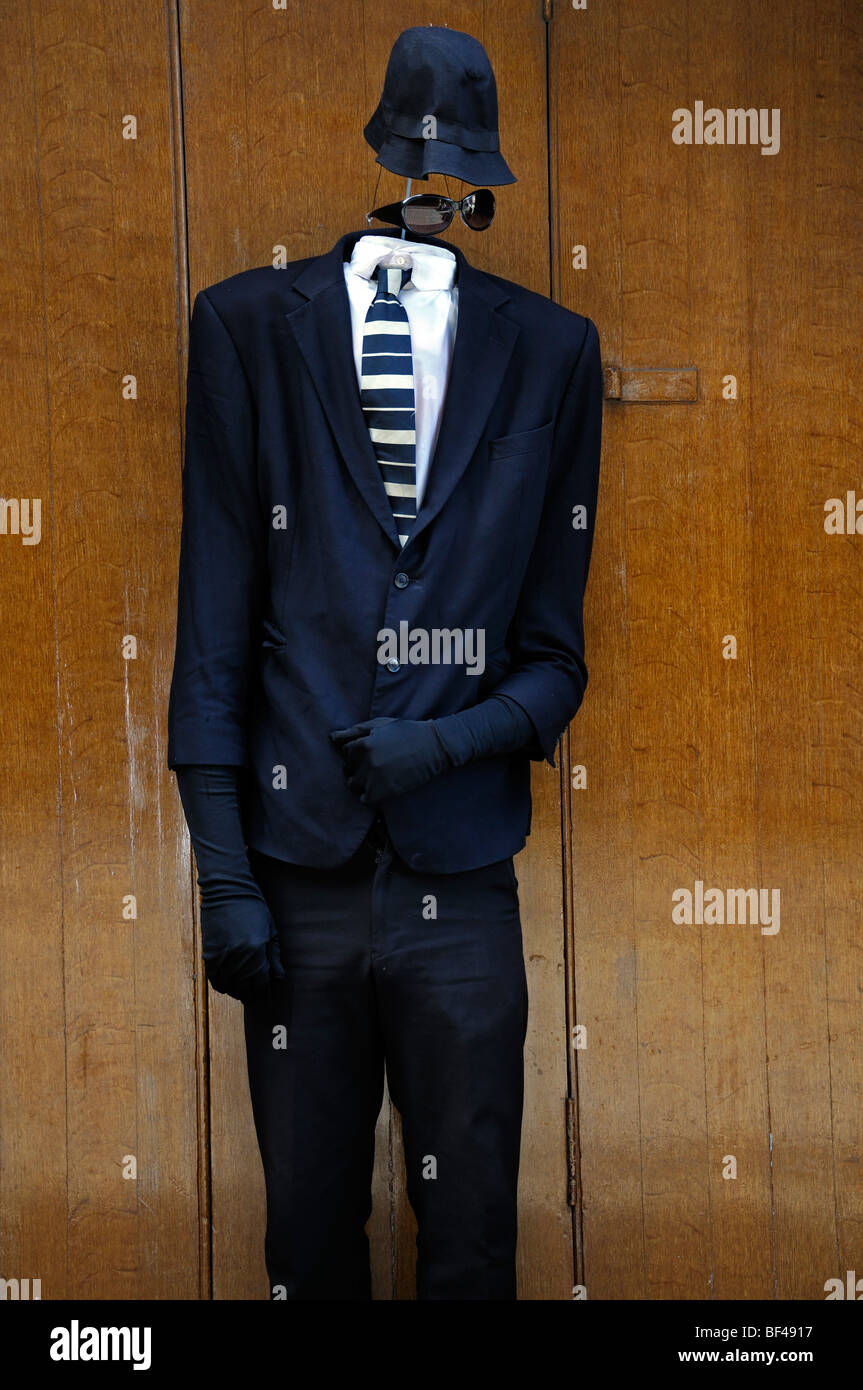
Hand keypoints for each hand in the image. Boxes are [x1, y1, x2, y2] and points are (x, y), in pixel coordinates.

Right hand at [200, 891, 285, 1006]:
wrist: (227, 890)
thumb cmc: (254, 908)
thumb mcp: (270, 930)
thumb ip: (274, 956)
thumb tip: (279, 978)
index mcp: (257, 951)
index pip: (261, 983)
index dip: (264, 994)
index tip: (266, 999)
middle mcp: (239, 957)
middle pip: (245, 988)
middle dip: (251, 996)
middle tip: (254, 999)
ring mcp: (222, 956)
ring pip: (229, 986)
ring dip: (236, 992)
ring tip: (242, 993)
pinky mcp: (209, 953)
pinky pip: (214, 978)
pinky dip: (221, 985)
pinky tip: (227, 985)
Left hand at [330, 717, 448, 804]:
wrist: (434, 747)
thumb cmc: (407, 732)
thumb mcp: (380, 725)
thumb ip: (355, 731)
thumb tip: (331, 738)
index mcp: (364, 744)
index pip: (346, 752)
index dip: (357, 753)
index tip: (371, 752)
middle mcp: (366, 762)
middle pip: (348, 769)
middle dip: (358, 767)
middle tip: (376, 764)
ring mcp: (374, 778)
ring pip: (353, 785)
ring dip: (361, 782)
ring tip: (376, 777)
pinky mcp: (384, 792)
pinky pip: (365, 799)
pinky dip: (370, 795)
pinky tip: (381, 787)